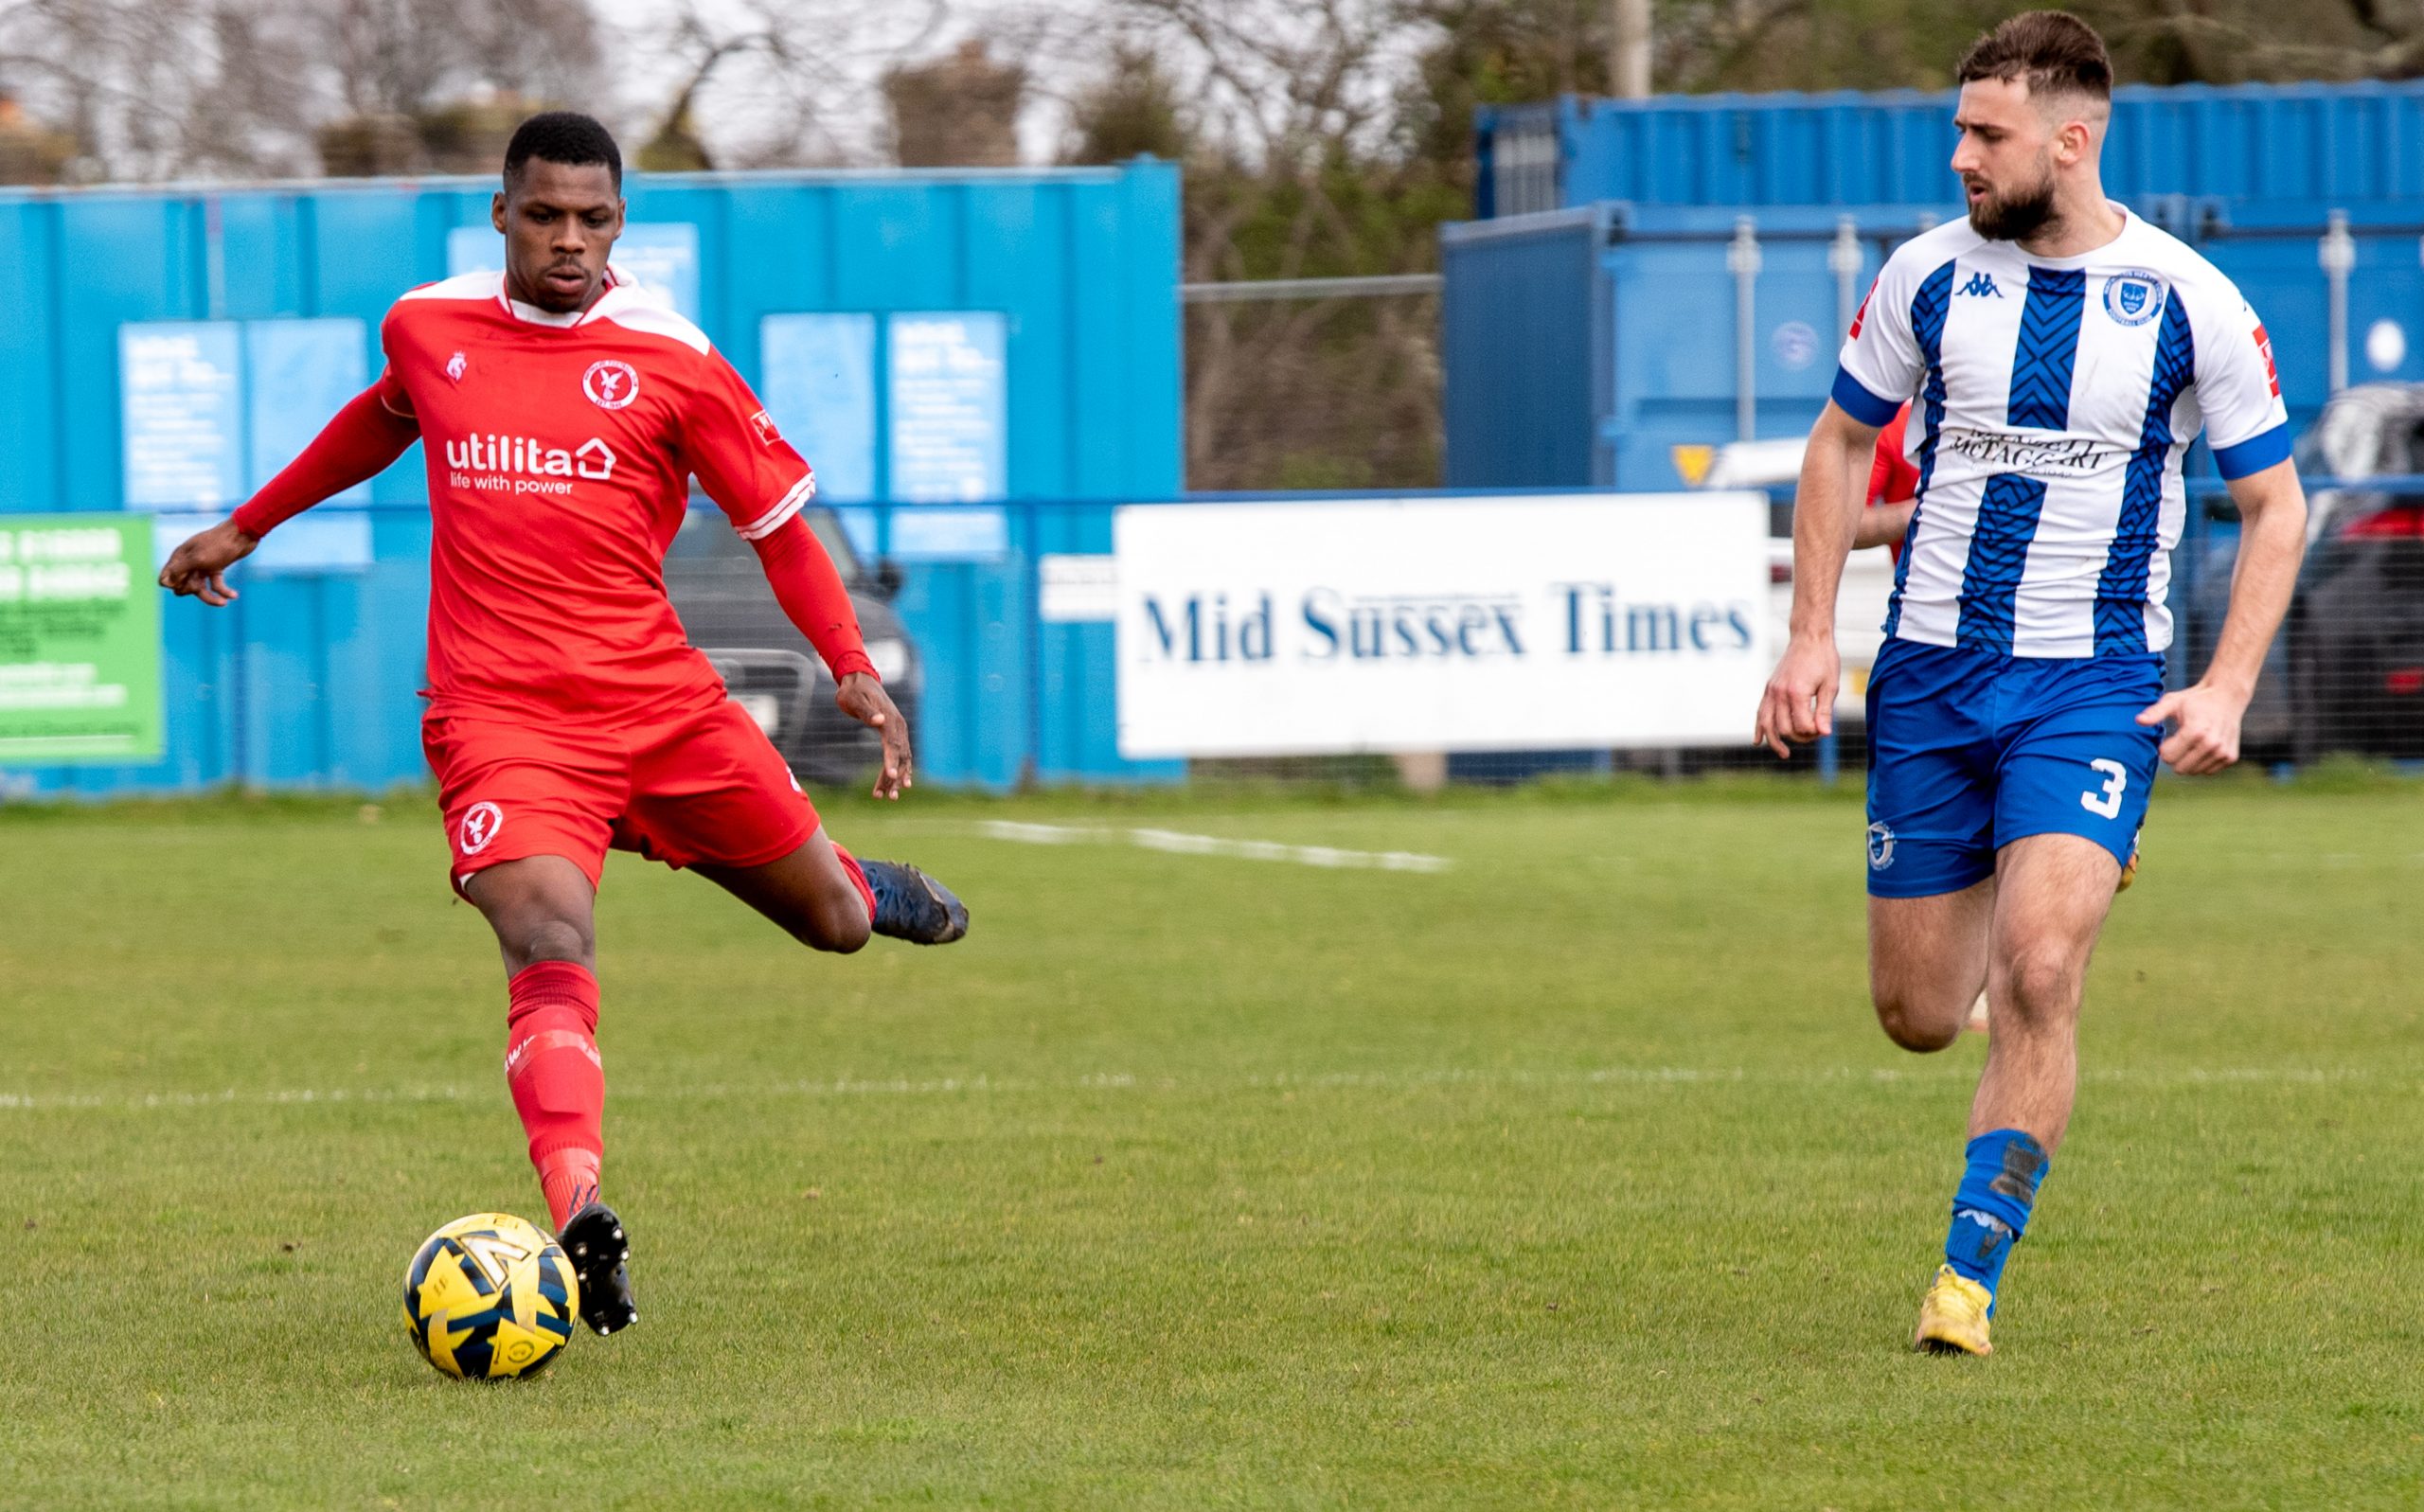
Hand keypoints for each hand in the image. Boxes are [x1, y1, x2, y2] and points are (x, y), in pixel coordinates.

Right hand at [157, 521, 257, 606]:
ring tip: (223, 602)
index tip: (187, 582)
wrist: (242, 535)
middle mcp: (188, 563)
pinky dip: (223, 592)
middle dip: (191, 591)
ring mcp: (202, 566)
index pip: (165, 578)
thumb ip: (179, 570)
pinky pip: (216, 585)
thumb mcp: (197, 558)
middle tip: (201, 587)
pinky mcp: (216, 569)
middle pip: (181, 586)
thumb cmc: (218, 544)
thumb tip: (166, 583)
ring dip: (210, 598)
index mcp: (179, 558)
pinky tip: (234, 595)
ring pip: (199, 589)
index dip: (174, 585)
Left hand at [836, 671, 912, 798]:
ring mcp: (898, 730)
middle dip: (895, 777)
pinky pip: (898, 755)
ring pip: (901, 758)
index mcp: (890, 720)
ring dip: (896, 778)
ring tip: (889, 797)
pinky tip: (893, 784)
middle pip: (900, 756)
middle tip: (889, 797)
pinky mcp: (894, 733)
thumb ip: (867, 712)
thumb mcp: (855, 700)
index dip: (892, 761)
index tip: (892, 776)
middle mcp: (898, 726)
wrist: (859, 680)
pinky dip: (897, 769)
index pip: (893, 744)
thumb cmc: (853, 691)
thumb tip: (880, 721)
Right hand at [1753, 634, 1839, 758]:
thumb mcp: (1831, 686)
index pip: (1802, 726)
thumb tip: (1824, 734)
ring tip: (1784, 754)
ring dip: (1774, 741)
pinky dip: (1759, 728)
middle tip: (1815, 733)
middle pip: (1785, 728)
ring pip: (1767, 724)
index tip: (1825, 729)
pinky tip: (1758, 741)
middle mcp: (1779, 693)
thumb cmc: (1824, 659)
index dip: (1814, 733)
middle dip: (1800, 737)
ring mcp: (1771, 691)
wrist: (1809, 637)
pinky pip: (1760, 712)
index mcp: (1796, 693)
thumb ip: (1825, 711)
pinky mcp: (1769, 689)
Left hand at [2136, 680, 2246, 774]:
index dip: (2165, 749)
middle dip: (2175, 758)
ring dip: (2188, 760)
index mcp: (2195, 731)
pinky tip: (2203, 747)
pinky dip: (2202, 763)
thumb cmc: (2195, 699)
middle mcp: (2211, 744)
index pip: (2168, 757)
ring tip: (2193, 742)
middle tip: (2180, 742)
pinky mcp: (2230, 757)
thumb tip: (2138, 721)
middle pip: (2180, 768)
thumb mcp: (2172, 701)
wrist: (2227, 696)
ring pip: (2194, 771)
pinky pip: (2207, 771)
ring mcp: (2223, 752)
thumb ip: (2155, 713)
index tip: (2170, 737)